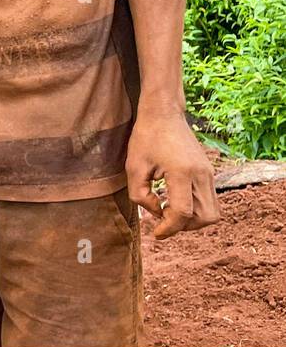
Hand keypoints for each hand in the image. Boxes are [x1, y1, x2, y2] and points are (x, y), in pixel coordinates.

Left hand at [125, 108, 219, 238]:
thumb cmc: (145, 137)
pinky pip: (209, 201)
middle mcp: (201, 174)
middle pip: (206, 217)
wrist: (163, 113)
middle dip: (185, 226)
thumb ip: (141, 196)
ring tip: (168, 210)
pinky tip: (174, 200)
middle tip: (163, 220)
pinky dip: (195, 208)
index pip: (183, 212)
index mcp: (182, 172)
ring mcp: (209, 173)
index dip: (169, 228)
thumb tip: (157, 214)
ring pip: (212, 212)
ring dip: (192, 219)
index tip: (155, 233)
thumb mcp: (133, 167)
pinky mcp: (208, 172)